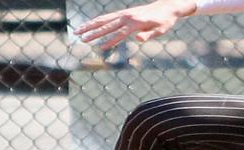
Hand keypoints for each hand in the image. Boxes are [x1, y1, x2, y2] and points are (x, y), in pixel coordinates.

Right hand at [76, 1, 196, 51]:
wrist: (166, 7)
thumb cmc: (164, 21)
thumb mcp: (161, 30)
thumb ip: (149, 35)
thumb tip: (139, 40)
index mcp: (135, 22)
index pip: (120, 34)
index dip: (110, 41)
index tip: (100, 48)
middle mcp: (127, 17)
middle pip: (107, 26)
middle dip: (93, 33)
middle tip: (81, 39)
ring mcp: (124, 14)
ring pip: (103, 20)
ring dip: (90, 26)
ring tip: (77, 31)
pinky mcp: (123, 14)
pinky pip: (107, 18)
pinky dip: (96, 21)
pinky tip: (88, 26)